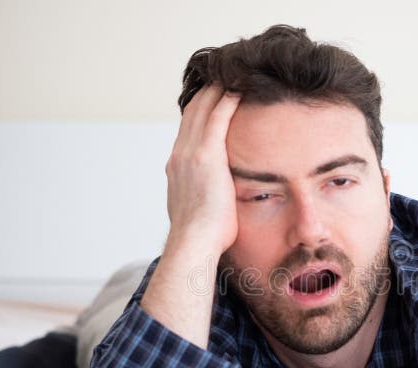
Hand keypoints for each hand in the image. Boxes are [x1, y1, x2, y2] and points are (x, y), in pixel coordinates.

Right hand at [164, 84, 241, 253]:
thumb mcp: (200, 211)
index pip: (188, 130)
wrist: (194, 243)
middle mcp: (179, 155)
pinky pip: (218, 117)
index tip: (212, 100)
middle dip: (206, 94)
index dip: (199, 111)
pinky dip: (227, 99)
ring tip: (233, 74)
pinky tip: (240, 87)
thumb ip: (206, 197)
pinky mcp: (206, 155)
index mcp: (177, 168)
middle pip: (192, 113)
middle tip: (223, 76)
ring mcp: (190, 153)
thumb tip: (218, 202)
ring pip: (203, 109)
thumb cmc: (204, 237)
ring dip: (217, 89)